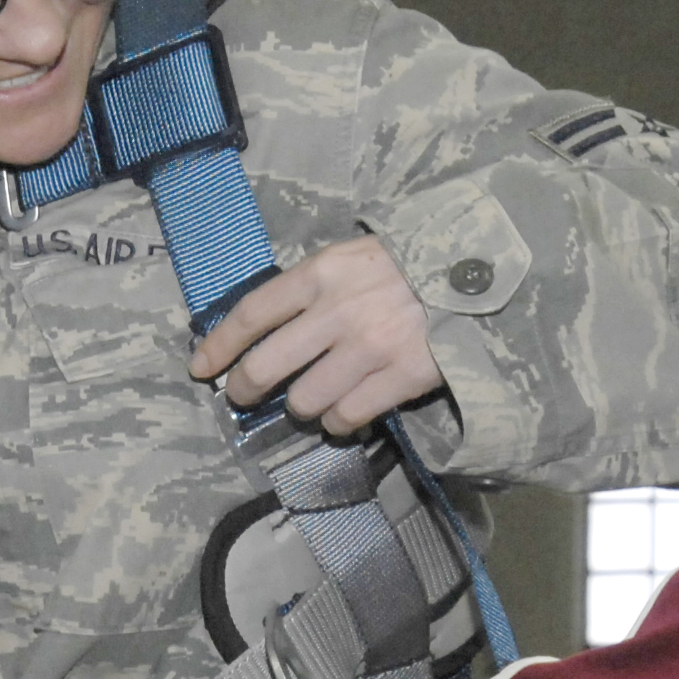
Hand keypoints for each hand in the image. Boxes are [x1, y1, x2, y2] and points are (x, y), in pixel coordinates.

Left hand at [190, 234, 447, 435]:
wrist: (478, 271)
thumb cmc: (408, 263)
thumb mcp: (353, 256)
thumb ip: (312, 286)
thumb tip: (265, 328)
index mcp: (322, 273)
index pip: (253, 313)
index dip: (219, 346)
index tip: (200, 367)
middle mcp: (339, 311)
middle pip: (267, 366)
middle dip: (247, 388)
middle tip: (246, 396)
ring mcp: (371, 347)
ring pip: (305, 401)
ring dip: (303, 407)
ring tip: (315, 399)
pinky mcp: (402, 376)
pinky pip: (347, 417)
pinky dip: (338, 422)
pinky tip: (343, 414)